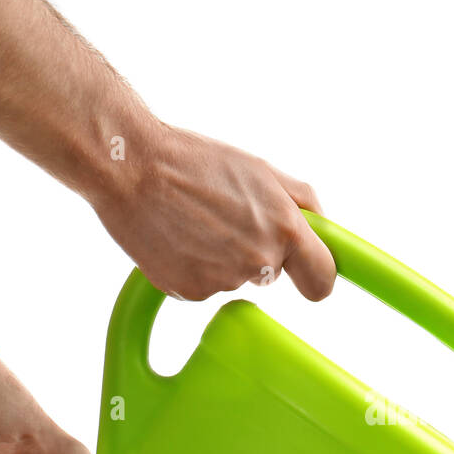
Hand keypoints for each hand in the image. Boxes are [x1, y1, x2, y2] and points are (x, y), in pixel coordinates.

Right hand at [93, 124, 336, 302]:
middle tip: (223, 218)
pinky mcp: (190, 292)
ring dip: (219, 258)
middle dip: (255, 253)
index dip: (315, 277)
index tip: (306, 274)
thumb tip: (322, 224)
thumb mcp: (260, 168)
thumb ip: (300, 199)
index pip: (322, 280)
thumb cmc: (195, 160)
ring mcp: (224, 281)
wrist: (131, 167)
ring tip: (192, 221)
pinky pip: (202, 287)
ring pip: (233, 279)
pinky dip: (191, 267)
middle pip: (271, 277)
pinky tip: (175, 237)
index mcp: (285, 230)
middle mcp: (260, 262)